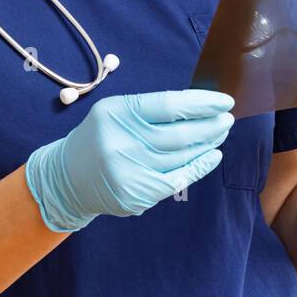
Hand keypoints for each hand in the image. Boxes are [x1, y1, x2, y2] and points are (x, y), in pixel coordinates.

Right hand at [25, 89, 234, 231]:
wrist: (69, 177)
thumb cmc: (101, 137)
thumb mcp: (116, 111)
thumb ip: (151, 108)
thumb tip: (199, 106)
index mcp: (117, 113)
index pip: (169, 105)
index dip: (202, 103)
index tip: (224, 101)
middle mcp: (122, 142)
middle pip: (180, 133)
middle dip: (211, 124)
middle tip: (227, 118)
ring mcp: (130, 172)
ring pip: (182, 156)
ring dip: (208, 143)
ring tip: (220, 132)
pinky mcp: (137, 195)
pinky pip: (178, 179)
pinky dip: (199, 166)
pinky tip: (212, 155)